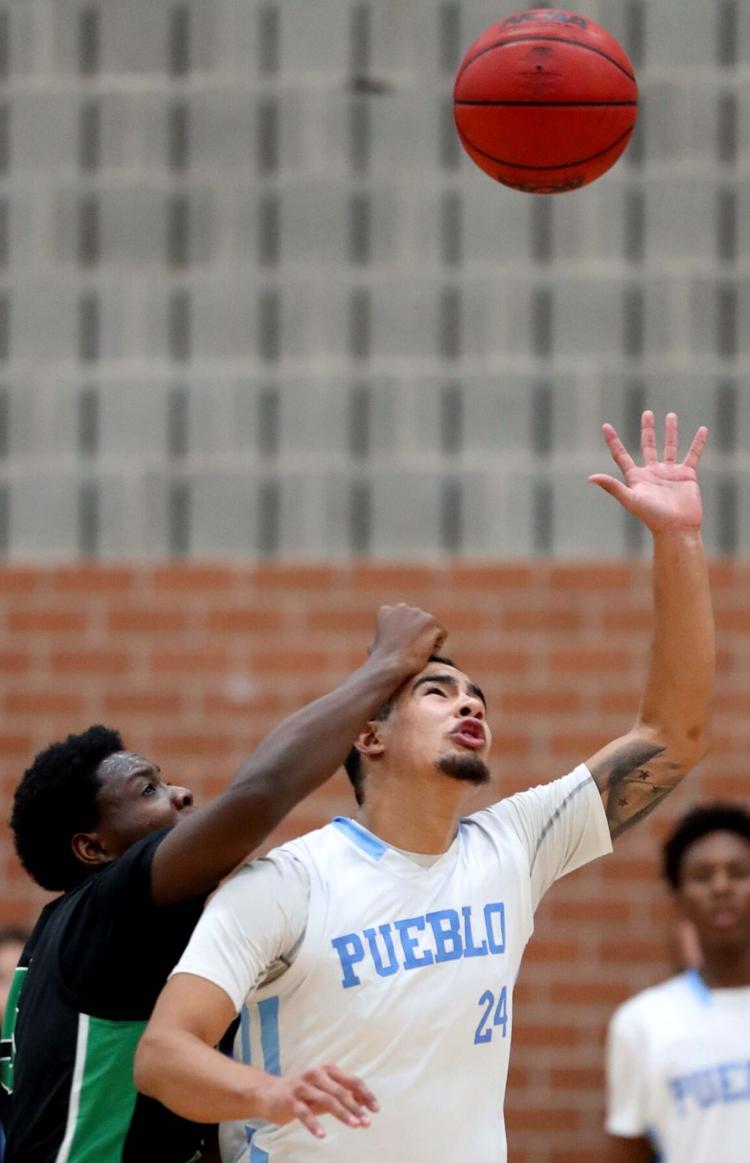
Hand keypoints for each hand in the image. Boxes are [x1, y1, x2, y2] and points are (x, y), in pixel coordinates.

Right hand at [257, 1064, 377, 1138]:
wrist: (267, 1093)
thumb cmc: (301, 1093)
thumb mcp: (323, 1091)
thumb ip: (341, 1095)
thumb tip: (364, 1103)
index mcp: (327, 1071)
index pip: (351, 1081)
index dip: (365, 1094)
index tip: (376, 1109)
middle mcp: (316, 1074)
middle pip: (340, 1091)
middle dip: (356, 1107)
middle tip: (367, 1122)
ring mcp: (302, 1086)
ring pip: (326, 1099)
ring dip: (342, 1113)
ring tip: (354, 1125)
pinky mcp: (289, 1099)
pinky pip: (304, 1112)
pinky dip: (314, 1124)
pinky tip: (322, 1135)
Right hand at [368, 603, 446, 677]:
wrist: (394, 665)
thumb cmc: (382, 661)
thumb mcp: (375, 644)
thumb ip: (383, 635)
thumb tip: (382, 638)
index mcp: (387, 611)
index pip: (404, 622)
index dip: (404, 637)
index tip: (400, 648)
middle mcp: (403, 608)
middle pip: (418, 622)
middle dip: (417, 635)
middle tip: (410, 651)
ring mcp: (418, 613)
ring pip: (430, 628)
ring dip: (427, 640)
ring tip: (416, 652)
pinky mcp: (432, 622)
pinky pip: (440, 636)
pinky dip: (436, 646)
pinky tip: (425, 653)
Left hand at [589, 410, 706, 533]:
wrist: (676, 528)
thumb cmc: (651, 516)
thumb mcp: (630, 499)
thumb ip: (612, 486)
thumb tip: (590, 478)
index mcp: (636, 477)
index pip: (621, 455)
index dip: (613, 441)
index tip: (605, 426)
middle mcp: (652, 472)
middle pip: (648, 445)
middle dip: (648, 429)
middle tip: (647, 413)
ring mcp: (670, 473)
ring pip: (670, 447)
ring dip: (670, 431)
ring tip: (671, 415)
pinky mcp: (686, 475)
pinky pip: (693, 454)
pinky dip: (698, 442)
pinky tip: (702, 429)